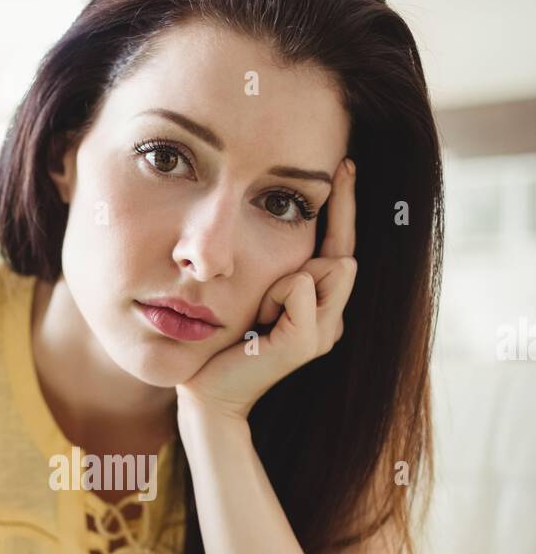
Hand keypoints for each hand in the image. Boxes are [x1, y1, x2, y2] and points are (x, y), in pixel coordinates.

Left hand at [176, 157, 357, 419]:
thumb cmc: (222, 339)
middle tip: (264, 304)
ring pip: (326, 265)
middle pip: (342, 252)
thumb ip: (278, 260)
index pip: (344, 244)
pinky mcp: (305, 342)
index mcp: (323, 304)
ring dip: (281, 280)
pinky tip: (260, 325)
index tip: (344, 162)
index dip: (347, 204)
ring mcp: (324, 333)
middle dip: (301, 258)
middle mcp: (332, 319)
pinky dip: (275, 295)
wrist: (207, 390)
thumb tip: (294, 208)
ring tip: (261, 316)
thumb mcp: (253, 289)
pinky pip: (300, 285)